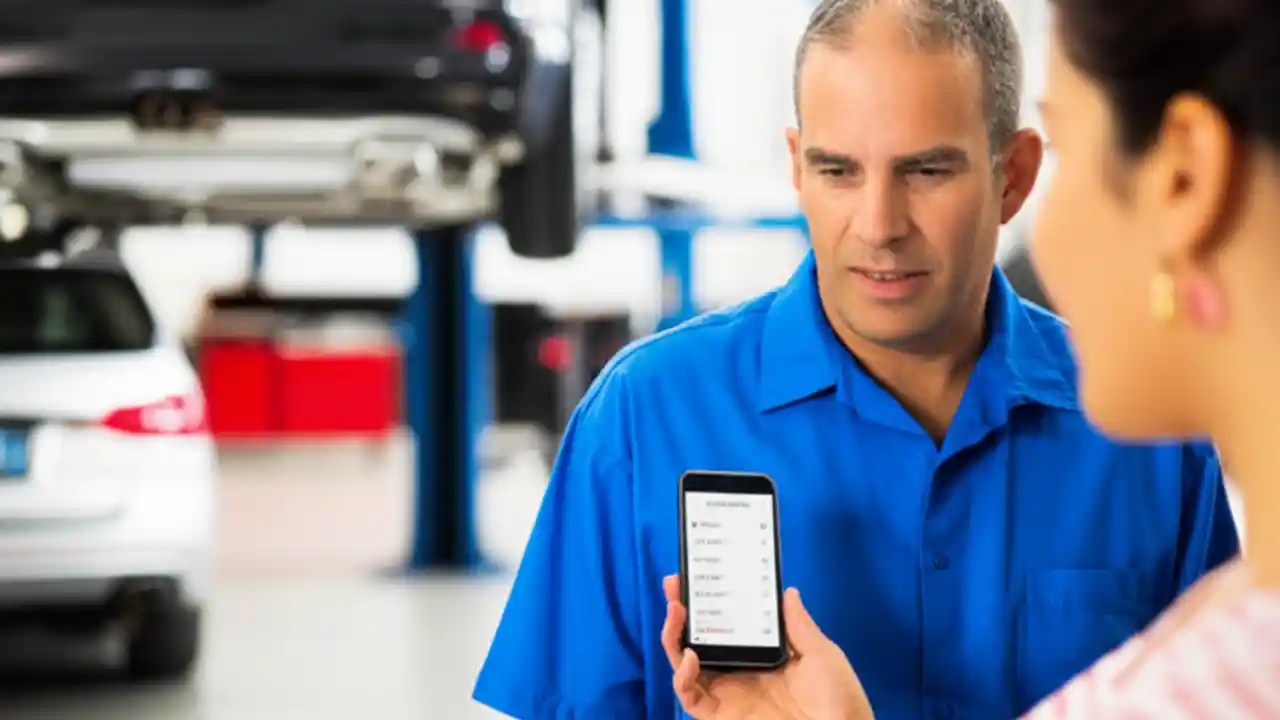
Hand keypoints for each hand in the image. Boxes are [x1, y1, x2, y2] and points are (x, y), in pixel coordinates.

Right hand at [661, 575, 873, 719]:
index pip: (728, 626)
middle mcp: (740, 675)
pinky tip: (689, 655)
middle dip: (682, 613)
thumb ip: (799, 626)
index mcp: (763, 658)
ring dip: (674, 636)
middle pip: (700, 641)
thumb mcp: (822, 655)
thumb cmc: (839, 702)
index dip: (713, 604)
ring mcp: (727, 696)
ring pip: (685, 665)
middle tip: (673, 584)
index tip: (702, 575)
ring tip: (676, 610)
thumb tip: (787, 592)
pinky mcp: (719, 717)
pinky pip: (689, 697)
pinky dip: (681, 676)